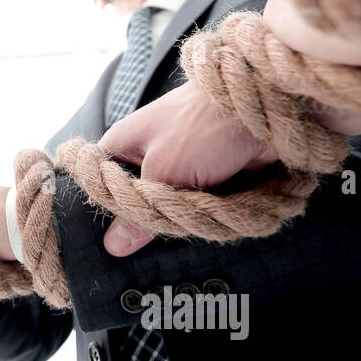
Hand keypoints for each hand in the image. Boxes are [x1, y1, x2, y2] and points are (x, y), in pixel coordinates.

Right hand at [97, 81, 277, 257]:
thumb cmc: (203, 127)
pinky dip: (199, 218)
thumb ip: (140, 213)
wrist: (264, 112)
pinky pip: (193, 207)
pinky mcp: (206, 177)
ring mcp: (178, 166)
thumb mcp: (163, 171)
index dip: (97, 208)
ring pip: (166, 208)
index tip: (101, 239)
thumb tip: (114, 246)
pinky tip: (202, 232)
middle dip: (143, 223)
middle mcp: (146, 155)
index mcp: (123, 144)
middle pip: (133, 201)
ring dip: (177, 222)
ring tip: (177, 242)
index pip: (96, 181)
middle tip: (144, 248)